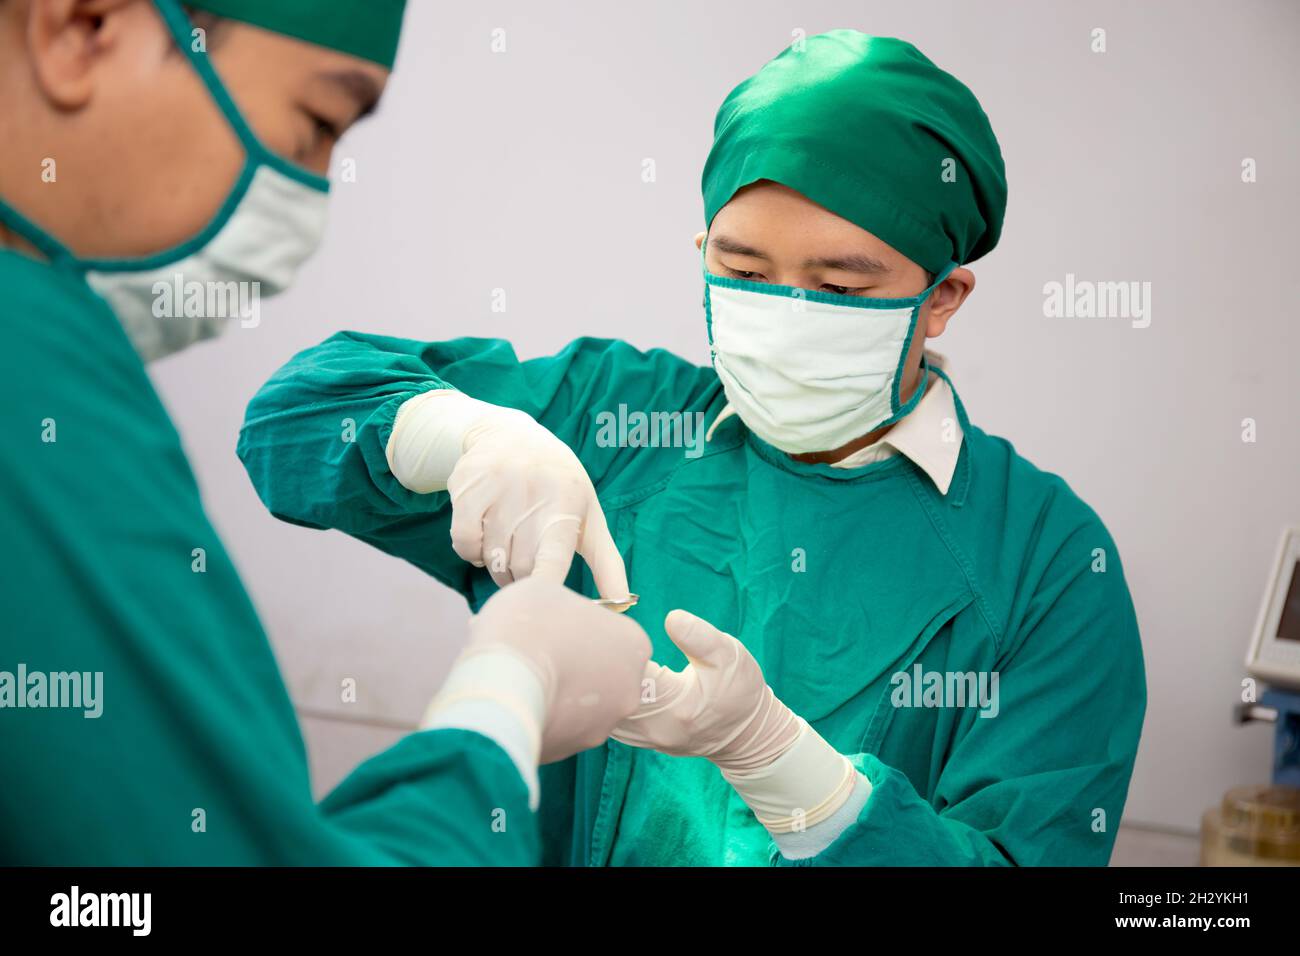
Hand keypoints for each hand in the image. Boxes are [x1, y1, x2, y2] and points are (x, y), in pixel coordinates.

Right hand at [448, 408, 627, 594]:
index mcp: (567, 505)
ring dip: (495, 565)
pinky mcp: (468, 485)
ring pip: (490, 557)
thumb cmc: (558, 487)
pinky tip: (482, 538)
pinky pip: (463, 541)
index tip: (540, 604)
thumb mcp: (587, 516)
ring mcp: (498, 487)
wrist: (508, 434)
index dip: (545, 585)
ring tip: (505, 547)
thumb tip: (623, 604)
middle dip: (520, 580)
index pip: (553, 556)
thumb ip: (607, 562)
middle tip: (523, 571)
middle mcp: (534, 493)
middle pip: (519, 566)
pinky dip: (469, 551)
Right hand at [462, 576, 651, 762]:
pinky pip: (559, 728)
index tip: (555, 627)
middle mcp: (630, 688)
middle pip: (601, 671)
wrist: (499, 684)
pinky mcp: (574, 749)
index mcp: (634, 643)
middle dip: (574, 664)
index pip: (613, 633)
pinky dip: (543, 715)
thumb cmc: (527, 627)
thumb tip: (560, 614)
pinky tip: (518, 701)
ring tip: (522, 677)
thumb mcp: (546, 591)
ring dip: (558, 692)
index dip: (581, 629)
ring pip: (581, 704)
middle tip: (540, 653)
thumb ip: (566, 603)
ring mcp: (604, 723)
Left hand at [612, 609, 800, 772]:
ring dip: (597, 682)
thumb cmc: (739, 690)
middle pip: (606, 696)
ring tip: (596, 652)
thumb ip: (701, 637)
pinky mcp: (638, 739)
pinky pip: (607, 717)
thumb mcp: (730, 656)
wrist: (746, 733)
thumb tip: (672, 618)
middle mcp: (654, 729)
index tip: (612, 625)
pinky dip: (603, 695)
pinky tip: (605, 673)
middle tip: (596, 634)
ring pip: (601, 711)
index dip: (617, 647)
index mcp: (676, 707)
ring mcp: (644, 739)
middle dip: (598, 664)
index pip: (629, 673)